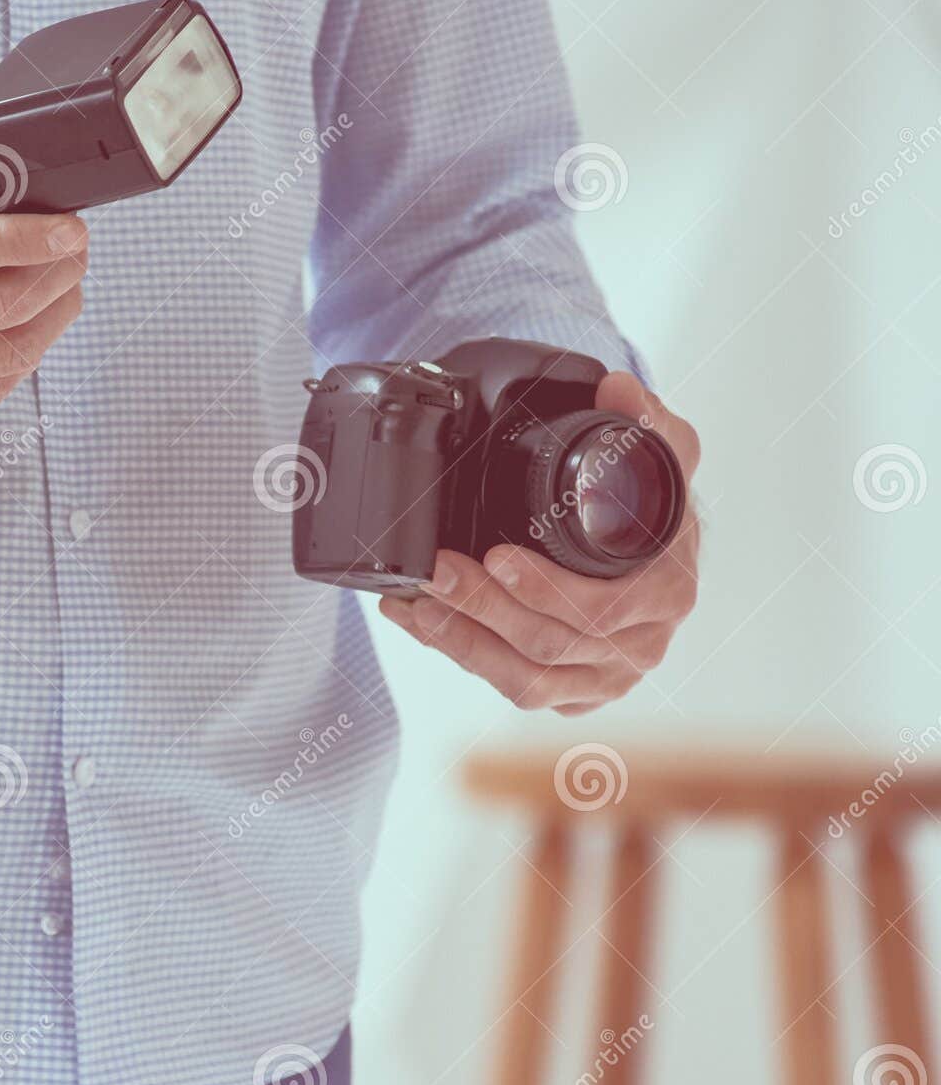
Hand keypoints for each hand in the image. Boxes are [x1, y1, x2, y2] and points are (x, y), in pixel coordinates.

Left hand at [379, 372, 700, 714]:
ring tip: (416, 602)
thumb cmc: (653, 509)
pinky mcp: (574, 695)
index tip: (494, 557)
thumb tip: (619, 389)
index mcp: (667, 593)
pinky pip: (512, 687)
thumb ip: (647, 419)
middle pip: (551, 643)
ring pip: (526, 678)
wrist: (652, 556)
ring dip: (461, 639)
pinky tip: (422, 623)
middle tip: (436, 571)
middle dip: (482, 607)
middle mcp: (641, 644)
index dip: (544, 588)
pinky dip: (459, 655)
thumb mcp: (665, 455)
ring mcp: (607, 677)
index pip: (602, 608)